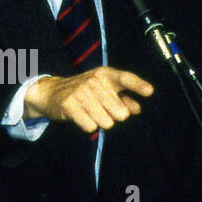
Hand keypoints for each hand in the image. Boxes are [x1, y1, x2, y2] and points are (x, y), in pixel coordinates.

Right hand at [23, 67, 153, 132]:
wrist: (51, 92)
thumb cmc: (83, 92)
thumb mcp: (104, 90)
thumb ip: (123, 98)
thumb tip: (137, 108)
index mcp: (105, 74)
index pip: (125, 78)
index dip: (138, 85)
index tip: (150, 92)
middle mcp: (94, 81)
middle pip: (120, 113)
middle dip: (114, 116)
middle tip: (101, 109)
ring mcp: (81, 92)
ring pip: (107, 122)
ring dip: (100, 122)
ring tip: (89, 112)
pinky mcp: (70, 105)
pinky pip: (91, 127)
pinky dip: (87, 125)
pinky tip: (80, 116)